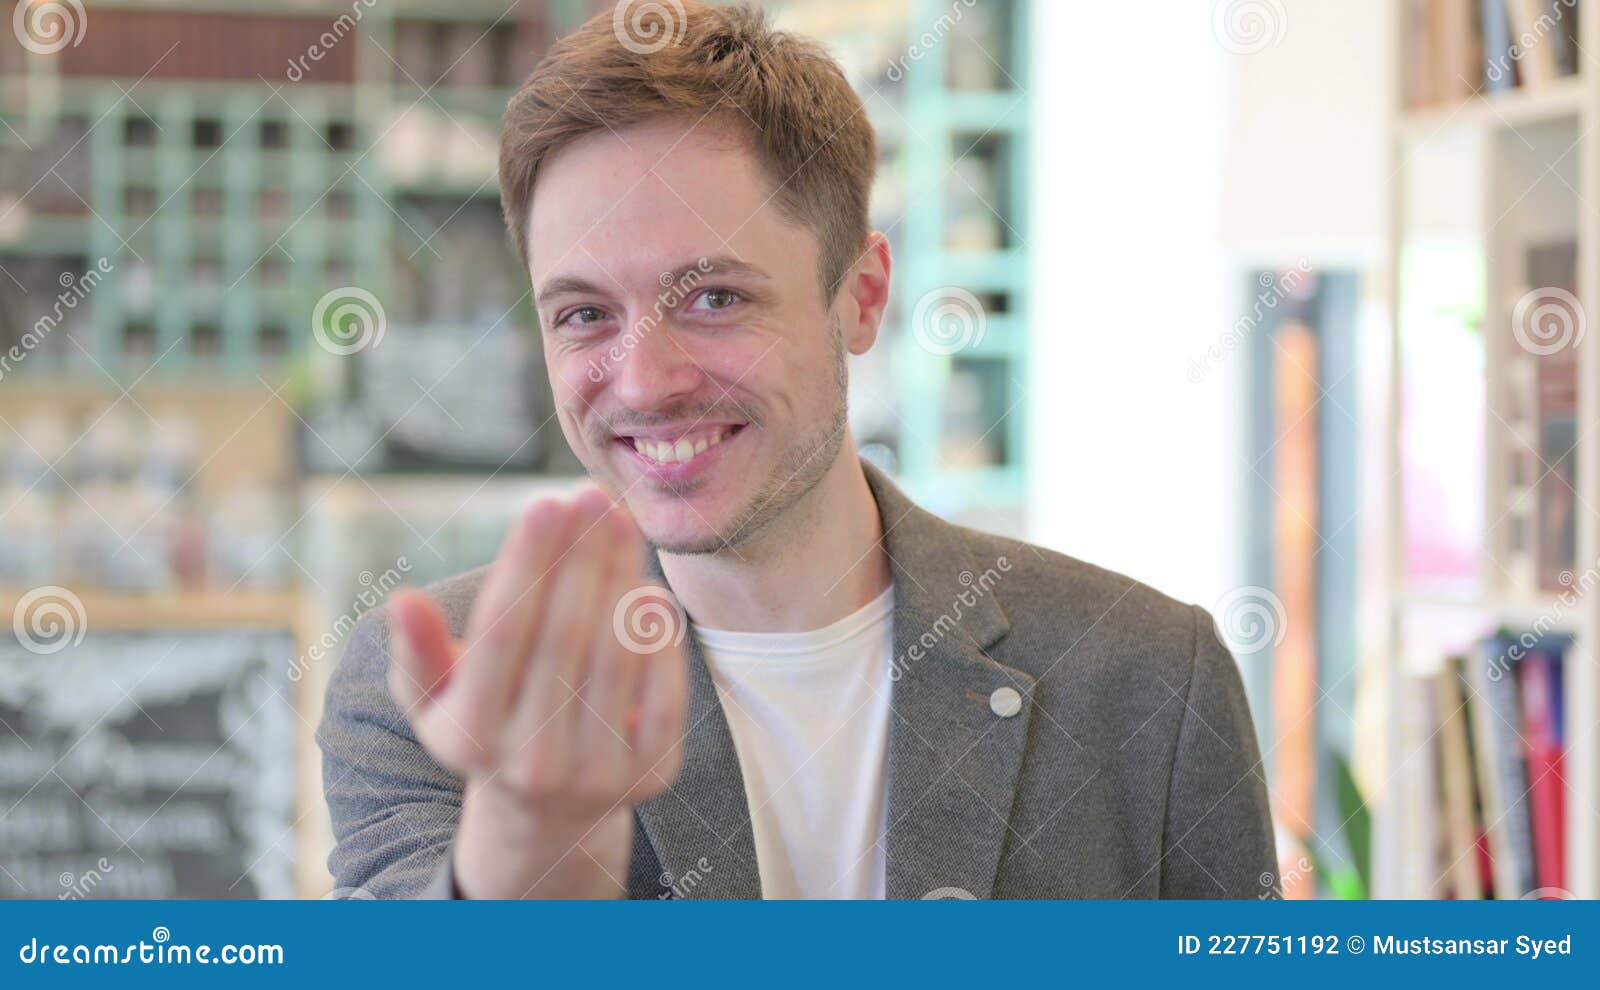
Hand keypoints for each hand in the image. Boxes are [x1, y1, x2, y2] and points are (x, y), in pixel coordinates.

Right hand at [386, 487, 688, 897]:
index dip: (528, 563)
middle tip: (592, 495)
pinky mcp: (652, 776)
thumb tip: (403, 599)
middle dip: (583, 556)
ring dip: (623, 580)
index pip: (505, 631)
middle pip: (566, 635)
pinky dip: (660, 640)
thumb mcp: (434, 701)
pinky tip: (653, 591)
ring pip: (616, 658)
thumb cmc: (485, 728)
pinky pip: (665, 695)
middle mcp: (535, 761)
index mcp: (473, 735)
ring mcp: (598, 772)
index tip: (543, 501)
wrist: (546, 817)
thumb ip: (417, 652)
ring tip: (622, 525)